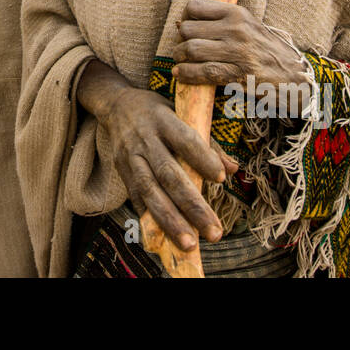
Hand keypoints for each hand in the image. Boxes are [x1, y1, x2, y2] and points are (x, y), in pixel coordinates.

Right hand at [100, 86, 238, 250]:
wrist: (117, 106)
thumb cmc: (159, 113)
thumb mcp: (182, 114)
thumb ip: (206, 143)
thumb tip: (233, 169)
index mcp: (163, 120)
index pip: (185, 140)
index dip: (202, 158)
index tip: (221, 179)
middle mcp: (144, 140)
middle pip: (168, 175)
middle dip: (192, 206)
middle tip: (214, 232)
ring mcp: (130, 157)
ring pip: (150, 192)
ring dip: (170, 221)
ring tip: (189, 244)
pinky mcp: (122, 172)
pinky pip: (136, 199)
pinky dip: (150, 220)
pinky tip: (165, 240)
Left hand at [173, 0, 310, 91]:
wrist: (296, 76)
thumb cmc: (268, 51)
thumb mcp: (248, 26)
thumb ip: (221, 22)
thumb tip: (182, 23)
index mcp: (237, 13)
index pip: (194, 6)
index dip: (184, 18)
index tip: (185, 29)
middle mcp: (236, 28)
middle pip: (188, 29)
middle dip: (179, 42)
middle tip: (182, 50)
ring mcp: (238, 51)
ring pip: (192, 50)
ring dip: (180, 58)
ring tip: (180, 63)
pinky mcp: (239, 74)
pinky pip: (203, 72)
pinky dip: (187, 74)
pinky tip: (180, 75)